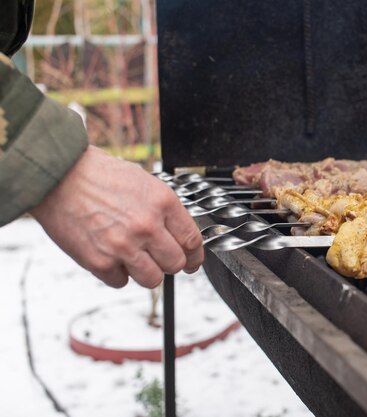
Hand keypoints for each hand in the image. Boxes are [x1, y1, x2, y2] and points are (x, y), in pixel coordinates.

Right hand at [30, 145, 203, 287]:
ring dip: (146, 272)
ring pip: (153, 279)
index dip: (196, 256)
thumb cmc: (100, 175)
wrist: (58, 175)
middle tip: (159, 258)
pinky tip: (111, 256)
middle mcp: (147, 226)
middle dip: (170, 263)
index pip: (192, 241)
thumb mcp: (145, 183)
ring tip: (134, 257)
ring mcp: (123, 246)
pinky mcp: (100, 262)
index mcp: (163, 203)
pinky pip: (121, 282)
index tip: (193, 262)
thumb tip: (179, 235)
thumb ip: (164, 210)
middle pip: (176, 264)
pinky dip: (118, 274)